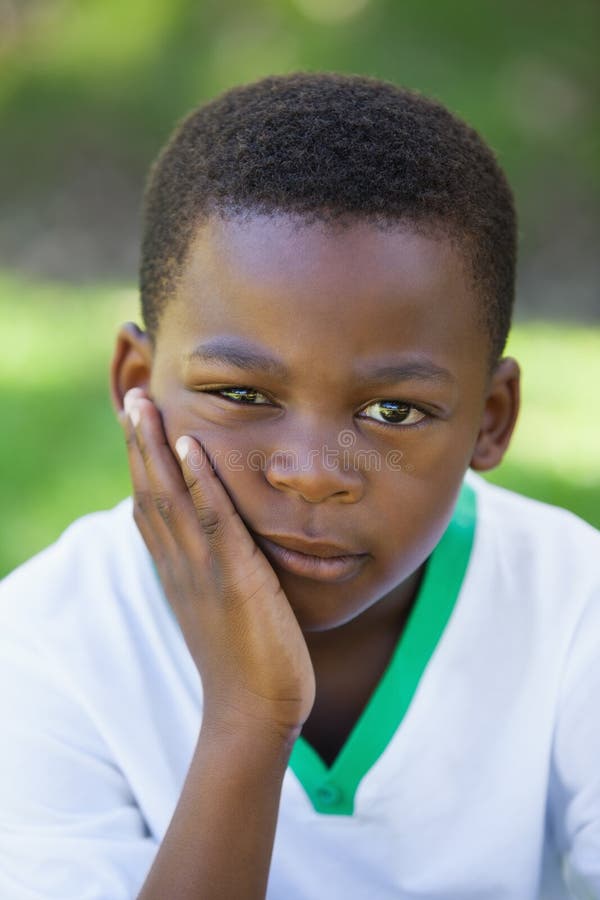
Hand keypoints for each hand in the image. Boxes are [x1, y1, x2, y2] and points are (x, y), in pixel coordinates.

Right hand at [119, 388, 315, 738]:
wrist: (254, 712)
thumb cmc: (246, 660)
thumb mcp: (221, 608)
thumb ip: (214, 573)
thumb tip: (221, 549)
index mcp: (177, 570)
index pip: (151, 506)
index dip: (141, 464)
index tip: (137, 426)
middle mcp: (180, 564)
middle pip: (149, 493)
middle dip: (138, 444)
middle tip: (132, 399)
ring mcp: (202, 570)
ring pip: (169, 498)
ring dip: (155, 449)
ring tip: (145, 406)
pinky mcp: (232, 577)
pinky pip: (211, 520)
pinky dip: (198, 481)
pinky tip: (190, 447)